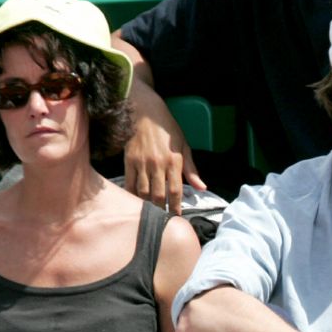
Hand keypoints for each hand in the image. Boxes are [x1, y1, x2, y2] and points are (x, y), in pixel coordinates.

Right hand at [123, 92, 206, 214]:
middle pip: (159, 195)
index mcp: (174, 161)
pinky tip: (135, 203)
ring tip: (151, 214)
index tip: (177, 218)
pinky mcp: (128, 161)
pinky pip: (129, 183)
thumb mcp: (184, 146)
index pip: (176, 191)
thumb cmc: (167, 129)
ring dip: (147, 205)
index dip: (176, 207)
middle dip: (162, 210)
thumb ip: (191, 169)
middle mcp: (157, 164)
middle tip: (163, 220)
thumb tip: (202, 188)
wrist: (144, 111)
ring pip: (143, 192)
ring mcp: (142, 163)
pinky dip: (132, 195)